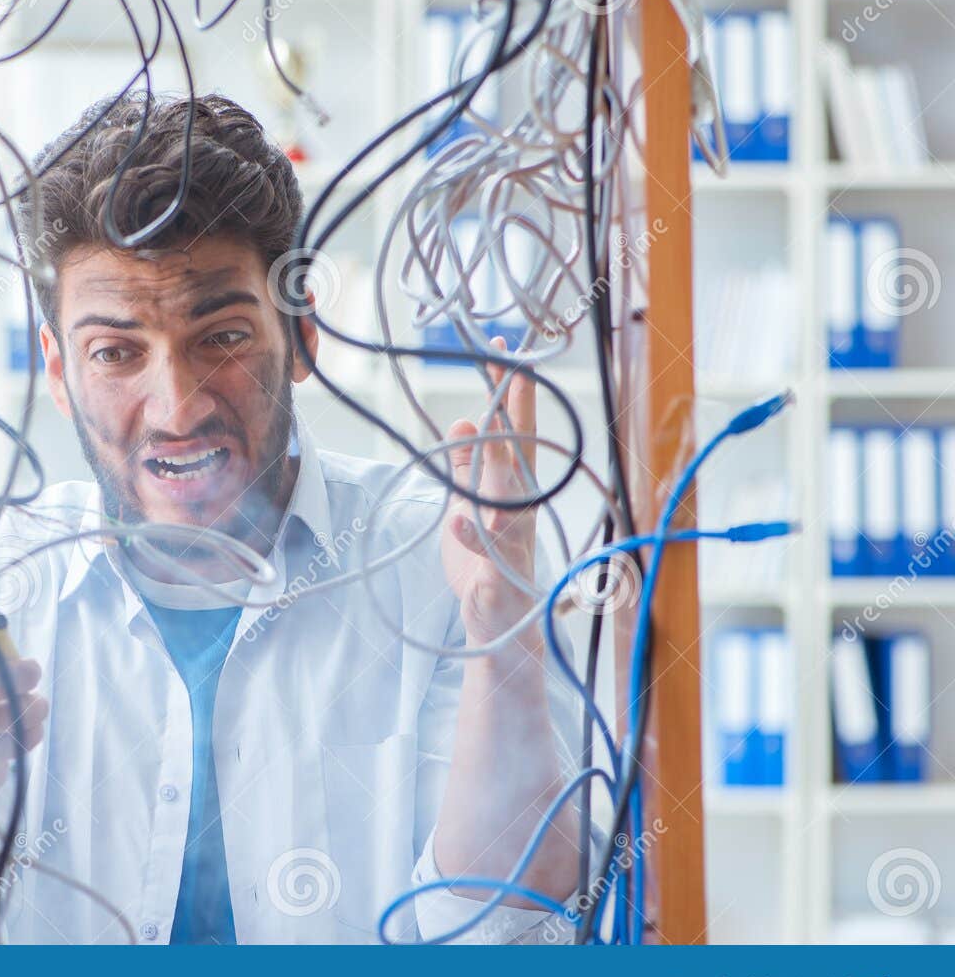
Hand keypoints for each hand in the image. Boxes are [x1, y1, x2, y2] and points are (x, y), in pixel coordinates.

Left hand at [440, 338, 537, 646]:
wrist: (498, 627)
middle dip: (513, 409)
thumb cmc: (484, 565)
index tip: (501, 349)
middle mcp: (519, 506)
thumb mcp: (467, 505)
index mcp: (512, 487)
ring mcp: (512, 540)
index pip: (512, 430)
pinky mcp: (499, 574)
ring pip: (511, 496)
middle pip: (519, 451)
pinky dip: (474, 537)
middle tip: (509, 367)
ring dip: (500, 467)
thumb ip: (466, 466)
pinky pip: (489, 554)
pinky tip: (457, 521)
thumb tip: (462, 421)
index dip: (508, 390)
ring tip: (487, 432)